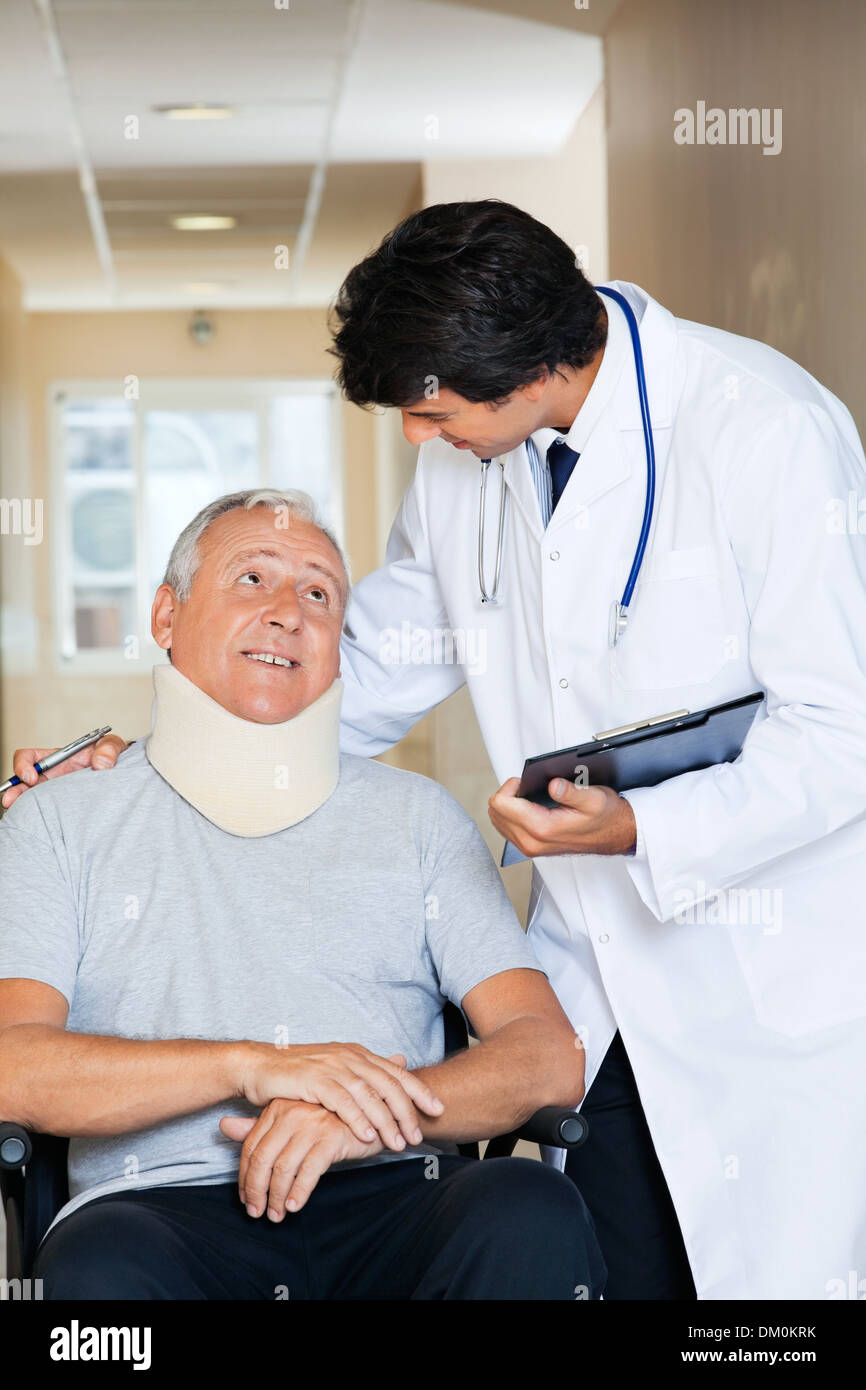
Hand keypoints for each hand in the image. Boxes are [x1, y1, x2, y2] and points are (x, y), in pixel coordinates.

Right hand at [1, 734, 128, 808]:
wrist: (121, 779)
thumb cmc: (112, 759)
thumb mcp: (112, 747)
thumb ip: (109, 749)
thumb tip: (100, 764)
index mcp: (56, 759)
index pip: (29, 757)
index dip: (24, 764)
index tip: (31, 777)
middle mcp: (50, 777)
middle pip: (22, 783)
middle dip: (13, 790)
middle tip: (11, 800)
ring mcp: (54, 794)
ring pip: (30, 801)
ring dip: (21, 807)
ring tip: (18, 817)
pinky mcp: (61, 809)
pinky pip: (46, 815)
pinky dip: (39, 820)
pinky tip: (40, 829)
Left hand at [220, 1098, 386, 1218]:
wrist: (370, 1113)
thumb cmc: (327, 1119)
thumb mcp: (291, 1121)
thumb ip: (257, 1126)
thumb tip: (223, 1126)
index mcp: (278, 1107)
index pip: (251, 1146)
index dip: (245, 1176)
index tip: (246, 1198)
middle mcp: (292, 1112)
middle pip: (263, 1158)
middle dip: (256, 1190)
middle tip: (257, 1212)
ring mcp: (312, 1123)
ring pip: (283, 1167)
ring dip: (276, 1197)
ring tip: (276, 1215)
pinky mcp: (332, 1137)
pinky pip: (308, 1171)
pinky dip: (299, 1192)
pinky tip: (294, 1206)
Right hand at [237, 1043, 440, 1151]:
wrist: (260, 1066)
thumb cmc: (299, 1074)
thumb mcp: (337, 1070)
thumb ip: (366, 1073)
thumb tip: (400, 1063)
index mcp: (357, 1054)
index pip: (395, 1072)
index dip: (418, 1091)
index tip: (438, 1109)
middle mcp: (349, 1056)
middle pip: (388, 1083)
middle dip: (407, 1111)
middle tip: (418, 1136)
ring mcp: (332, 1065)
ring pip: (368, 1093)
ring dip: (386, 1120)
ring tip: (397, 1143)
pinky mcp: (313, 1079)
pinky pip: (341, 1101)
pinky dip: (357, 1118)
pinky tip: (367, 1136)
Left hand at [488, 778, 636, 856]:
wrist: (615, 836)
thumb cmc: (605, 816)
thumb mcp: (594, 798)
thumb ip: (571, 791)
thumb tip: (553, 785)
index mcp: (542, 828)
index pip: (501, 804)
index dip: (510, 786)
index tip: (525, 781)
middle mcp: (531, 842)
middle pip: (495, 812)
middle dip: (507, 794)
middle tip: (527, 787)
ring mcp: (529, 848)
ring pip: (497, 820)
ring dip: (508, 804)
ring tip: (528, 796)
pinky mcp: (530, 848)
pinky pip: (506, 828)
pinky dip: (511, 814)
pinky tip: (527, 807)